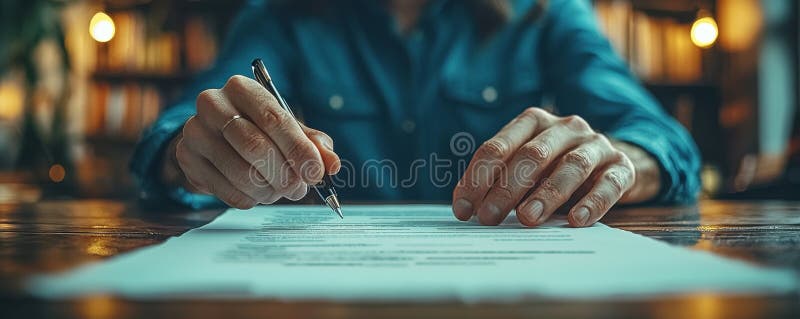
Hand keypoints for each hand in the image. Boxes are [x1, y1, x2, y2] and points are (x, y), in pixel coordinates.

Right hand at [164, 75, 340, 208]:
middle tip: (299, 188)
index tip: (316, 173)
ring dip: (269, 190)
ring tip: (280, 190)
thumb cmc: (259, 130)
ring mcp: (195, 131)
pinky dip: (251, 199)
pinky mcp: (187, 159)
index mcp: (243, 88)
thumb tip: (331, 164)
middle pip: (255, 146)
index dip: (299, 150)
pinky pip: (226, 191)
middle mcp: (213, 104)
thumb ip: (314, 144)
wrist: (215, 137)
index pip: (274, 119)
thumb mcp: (289, 130)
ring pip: (241, 172)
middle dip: (284, 174)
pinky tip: (258, 192)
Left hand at [452, 107, 651, 226]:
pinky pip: (608, 183)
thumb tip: (464, 206)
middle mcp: (565, 127)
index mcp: (532, 121)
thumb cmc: (554, 168)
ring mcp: (595, 144)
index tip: (464, 209)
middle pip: (532, 155)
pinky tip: (577, 220)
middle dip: (507, 188)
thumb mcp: (523, 168)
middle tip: (489, 217)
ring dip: (547, 194)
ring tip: (528, 218)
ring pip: (570, 166)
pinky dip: (592, 202)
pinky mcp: (621, 166)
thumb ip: (495, 180)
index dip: (477, 179)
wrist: (610, 164)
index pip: (498, 147)